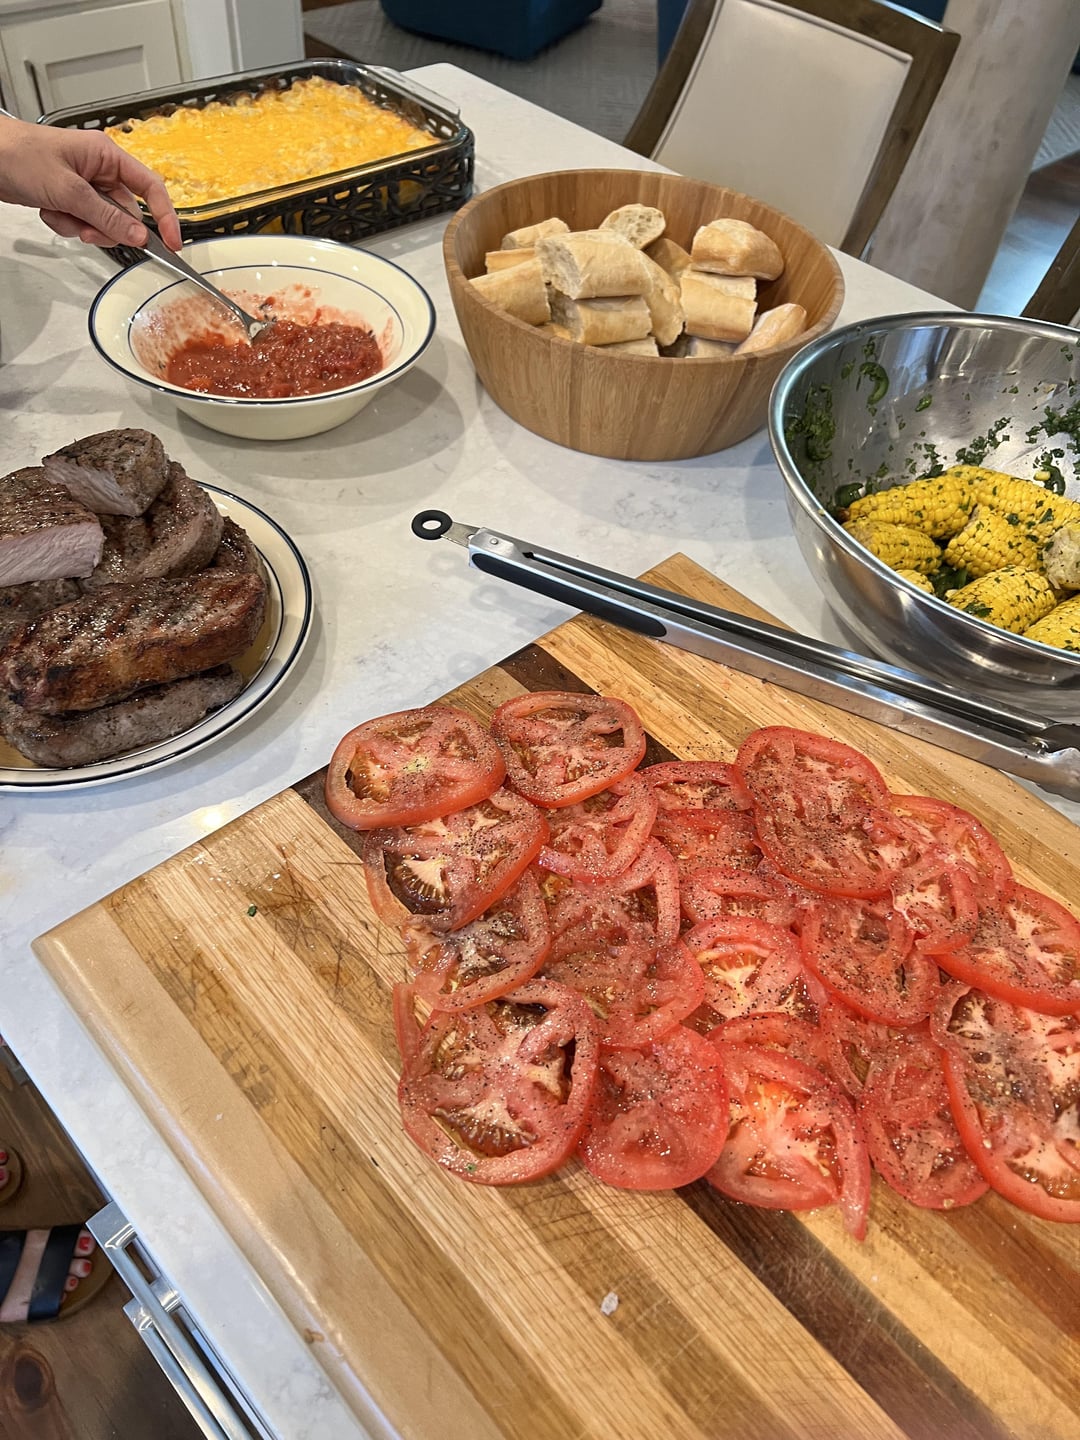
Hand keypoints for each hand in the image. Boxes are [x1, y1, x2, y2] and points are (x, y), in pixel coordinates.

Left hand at [0, 115, 181, 249]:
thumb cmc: (21, 155)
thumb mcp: (69, 190)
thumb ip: (107, 216)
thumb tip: (139, 235)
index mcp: (107, 156)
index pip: (151, 189)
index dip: (165, 217)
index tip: (172, 243)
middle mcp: (100, 170)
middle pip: (124, 213)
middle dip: (106, 228)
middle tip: (87, 231)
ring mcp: (84, 186)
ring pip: (102, 222)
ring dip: (82, 227)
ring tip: (59, 214)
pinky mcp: (70, 198)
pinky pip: (81, 222)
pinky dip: (66, 224)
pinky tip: (48, 210)